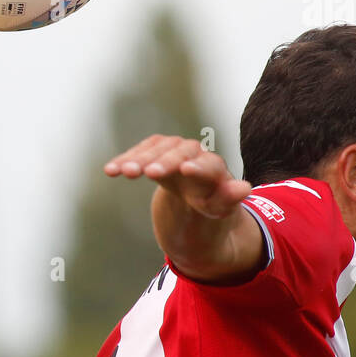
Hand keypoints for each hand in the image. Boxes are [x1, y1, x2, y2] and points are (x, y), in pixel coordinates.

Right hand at [104, 135, 251, 219]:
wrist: (194, 196)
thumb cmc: (209, 204)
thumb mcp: (219, 208)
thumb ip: (228, 198)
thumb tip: (245, 188)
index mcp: (215, 169)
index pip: (209, 164)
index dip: (198, 167)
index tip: (185, 170)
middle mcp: (194, 154)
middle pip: (180, 152)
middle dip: (164, 161)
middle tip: (147, 173)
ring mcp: (173, 151)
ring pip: (157, 148)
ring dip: (139, 158)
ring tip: (121, 172)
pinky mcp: (154, 152)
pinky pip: (140, 152)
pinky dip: (125, 160)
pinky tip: (110, 170)